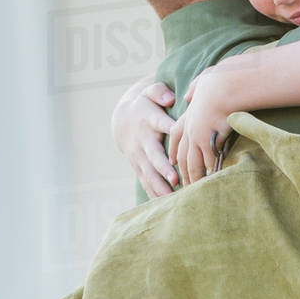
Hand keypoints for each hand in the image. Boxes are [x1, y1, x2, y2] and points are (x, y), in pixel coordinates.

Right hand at [111, 76, 177, 197]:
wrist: (122, 121)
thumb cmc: (145, 105)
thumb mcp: (149, 92)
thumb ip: (159, 91)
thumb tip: (169, 98)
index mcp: (149, 120)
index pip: (160, 124)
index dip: (169, 129)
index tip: (177, 136)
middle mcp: (143, 141)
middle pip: (153, 156)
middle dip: (163, 168)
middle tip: (175, 179)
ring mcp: (139, 156)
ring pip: (149, 174)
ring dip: (160, 187)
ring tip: (173, 199)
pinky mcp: (138, 167)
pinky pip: (146, 182)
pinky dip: (154, 194)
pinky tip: (165, 206)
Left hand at [167, 66, 234, 186]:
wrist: (225, 86)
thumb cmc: (220, 81)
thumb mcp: (202, 81)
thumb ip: (194, 89)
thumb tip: (188, 95)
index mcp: (188, 114)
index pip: (176, 135)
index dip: (174, 149)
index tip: (172, 161)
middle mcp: (190, 128)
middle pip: (183, 154)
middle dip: (183, 170)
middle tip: (184, 184)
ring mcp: (197, 136)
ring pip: (193, 162)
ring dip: (195, 177)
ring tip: (196, 190)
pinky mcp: (208, 142)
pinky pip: (208, 162)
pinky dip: (210, 173)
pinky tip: (212, 182)